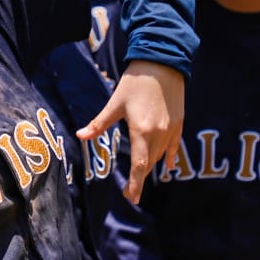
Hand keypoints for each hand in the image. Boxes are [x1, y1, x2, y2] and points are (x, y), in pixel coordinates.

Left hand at [78, 59, 184, 204]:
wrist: (163, 61)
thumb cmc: (136, 81)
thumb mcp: (115, 103)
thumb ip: (99, 123)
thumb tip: (80, 136)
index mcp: (142, 131)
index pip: (139, 166)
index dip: (135, 184)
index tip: (131, 198)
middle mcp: (159, 133)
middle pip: (149, 163)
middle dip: (140, 180)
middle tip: (130, 193)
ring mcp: (171, 129)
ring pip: (160, 155)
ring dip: (150, 167)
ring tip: (140, 176)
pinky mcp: (179, 122)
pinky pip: (174, 146)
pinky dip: (168, 156)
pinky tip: (167, 166)